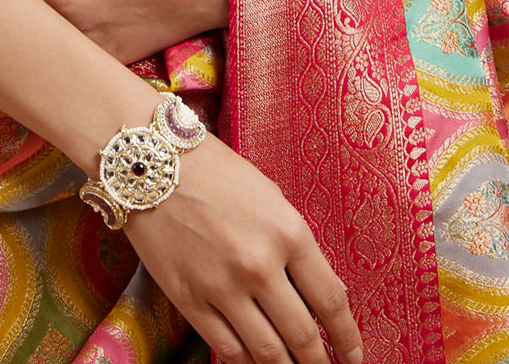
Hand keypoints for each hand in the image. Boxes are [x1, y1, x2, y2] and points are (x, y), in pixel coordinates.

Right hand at [127, 132, 363, 363]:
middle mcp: (260, 264)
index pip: (331, 300)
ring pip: (267, 353)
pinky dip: (248, 363)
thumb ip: (293, 246)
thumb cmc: (216, 173)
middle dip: (320, 362)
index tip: (355, 356)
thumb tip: (318, 297)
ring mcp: (223, 287)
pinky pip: (228, 349)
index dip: (347, 338)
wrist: (152, 164)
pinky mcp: (190, 301)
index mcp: (288, 231)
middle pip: (303, 336)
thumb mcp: (269, 198)